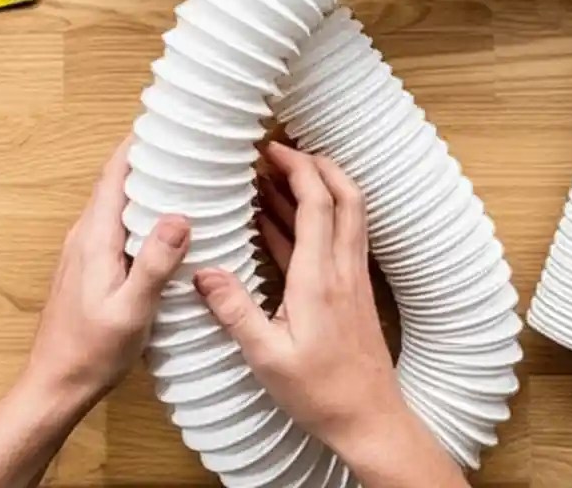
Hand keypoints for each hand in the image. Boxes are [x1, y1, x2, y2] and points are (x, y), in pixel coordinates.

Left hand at [26, 136, 190, 401]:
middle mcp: (83, 238)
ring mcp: (83, 253)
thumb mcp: (131, 310)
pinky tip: (162, 227)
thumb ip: (154, 263)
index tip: (164, 122)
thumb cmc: (92, 352)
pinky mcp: (88, 270)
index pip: (113, 175)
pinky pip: (114, 228)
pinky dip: (138, 215)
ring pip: (115, 207)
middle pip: (115, 185)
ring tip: (182, 178)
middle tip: (186, 146)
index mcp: (93, 239)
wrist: (56, 385)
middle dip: (146, 161)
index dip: (136, 144)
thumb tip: (179, 218)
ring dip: (143, 189)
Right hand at [193, 143, 465, 486]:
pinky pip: (337, 241)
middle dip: (316, 164)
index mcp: (319, 279)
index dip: (298, 168)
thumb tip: (201, 272)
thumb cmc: (320, 394)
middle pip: (345, 196)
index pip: (318, 203)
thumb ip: (234, 311)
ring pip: (346, 215)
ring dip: (318, 188)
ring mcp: (351, 280)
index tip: (270, 150)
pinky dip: (314, 221)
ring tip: (275, 177)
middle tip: (280, 152)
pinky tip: (282, 225)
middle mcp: (342, 270)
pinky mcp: (352, 293)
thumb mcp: (266, 357)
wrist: (370, 421)